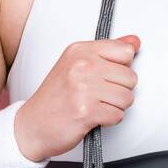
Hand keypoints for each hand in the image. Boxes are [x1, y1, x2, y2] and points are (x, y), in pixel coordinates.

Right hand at [14, 35, 139, 161]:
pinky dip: (109, 120)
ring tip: (96, 106)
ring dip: (115, 107)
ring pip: (127, 98)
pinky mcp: (86, 111)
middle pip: (130, 77)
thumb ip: (109, 52)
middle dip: (119, 91)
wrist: (32, 125)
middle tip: (98, 95)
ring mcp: (83, 88)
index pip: (126, 51)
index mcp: (81, 50)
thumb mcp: (77, 65)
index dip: (121, 68)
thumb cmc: (56, 97)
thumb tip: (135, 41)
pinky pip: (118, 115)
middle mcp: (82, 65)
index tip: (105, 75)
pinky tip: (93, 117)